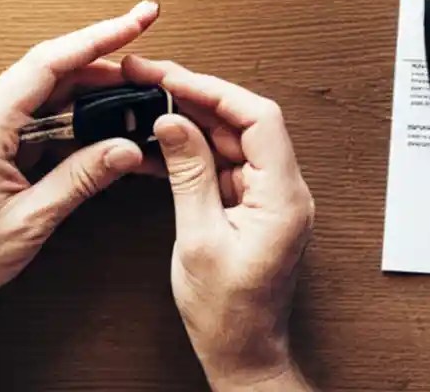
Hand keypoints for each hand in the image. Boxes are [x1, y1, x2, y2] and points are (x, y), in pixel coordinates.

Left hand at [0, 1, 159, 321]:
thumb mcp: (30, 220)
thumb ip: (82, 179)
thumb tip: (125, 148)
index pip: (50, 62)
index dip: (100, 37)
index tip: (137, 20)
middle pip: (51, 69)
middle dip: (104, 61)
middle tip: (148, 63)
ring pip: (45, 90)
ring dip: (90, 90)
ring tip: (134, 94)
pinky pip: (34, 113)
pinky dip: (70, 114)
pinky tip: (99, 122)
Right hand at [122, 56, 314, 390]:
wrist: (242, 353)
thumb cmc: (228, 313)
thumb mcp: (198, 238)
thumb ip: (188, 173)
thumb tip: (173, 122)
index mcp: (283, 196)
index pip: (258, 118)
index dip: (214, 89)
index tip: (172, 76)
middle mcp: (284, 190)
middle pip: (243, 122)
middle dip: (195, 96)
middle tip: (149, 78)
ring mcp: (269, 197)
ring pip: (231, 140)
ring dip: (189, 122)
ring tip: (145, 104)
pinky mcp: (252, 207)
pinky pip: (223, 165)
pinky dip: (192, 153)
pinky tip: (158, 144)